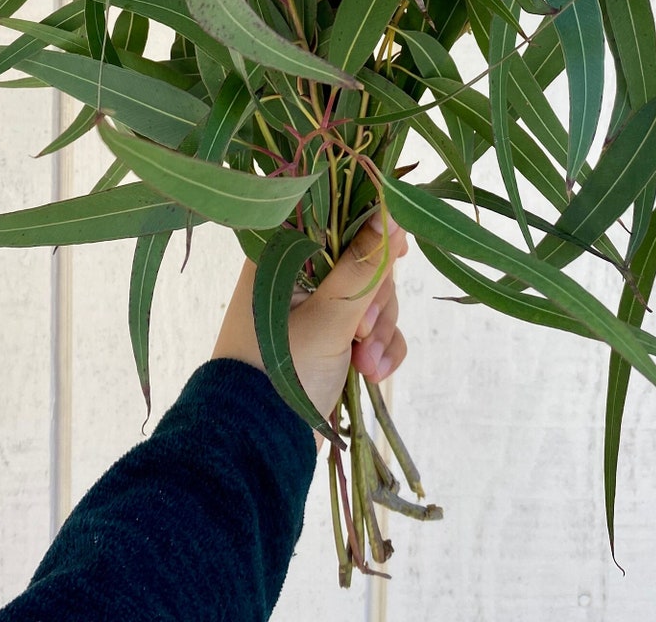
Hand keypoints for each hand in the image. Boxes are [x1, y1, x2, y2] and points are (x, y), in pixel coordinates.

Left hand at [211, 214, 408, 422]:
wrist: (258, 443)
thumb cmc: (281, 370)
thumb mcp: (329, 317)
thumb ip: (363, 266)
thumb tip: (392, 212)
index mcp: (284, 256)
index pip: (339, 222)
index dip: (372, 237)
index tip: (396, 256)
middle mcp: (300, 277)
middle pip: (365, 263)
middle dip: (376, 302)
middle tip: (362, 330)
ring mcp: (316, 310)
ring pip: (374, 299)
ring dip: (380, 332)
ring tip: (367, 364)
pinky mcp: (332, 340)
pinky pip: (373, 332)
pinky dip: (380, 350)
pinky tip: (374, 374)